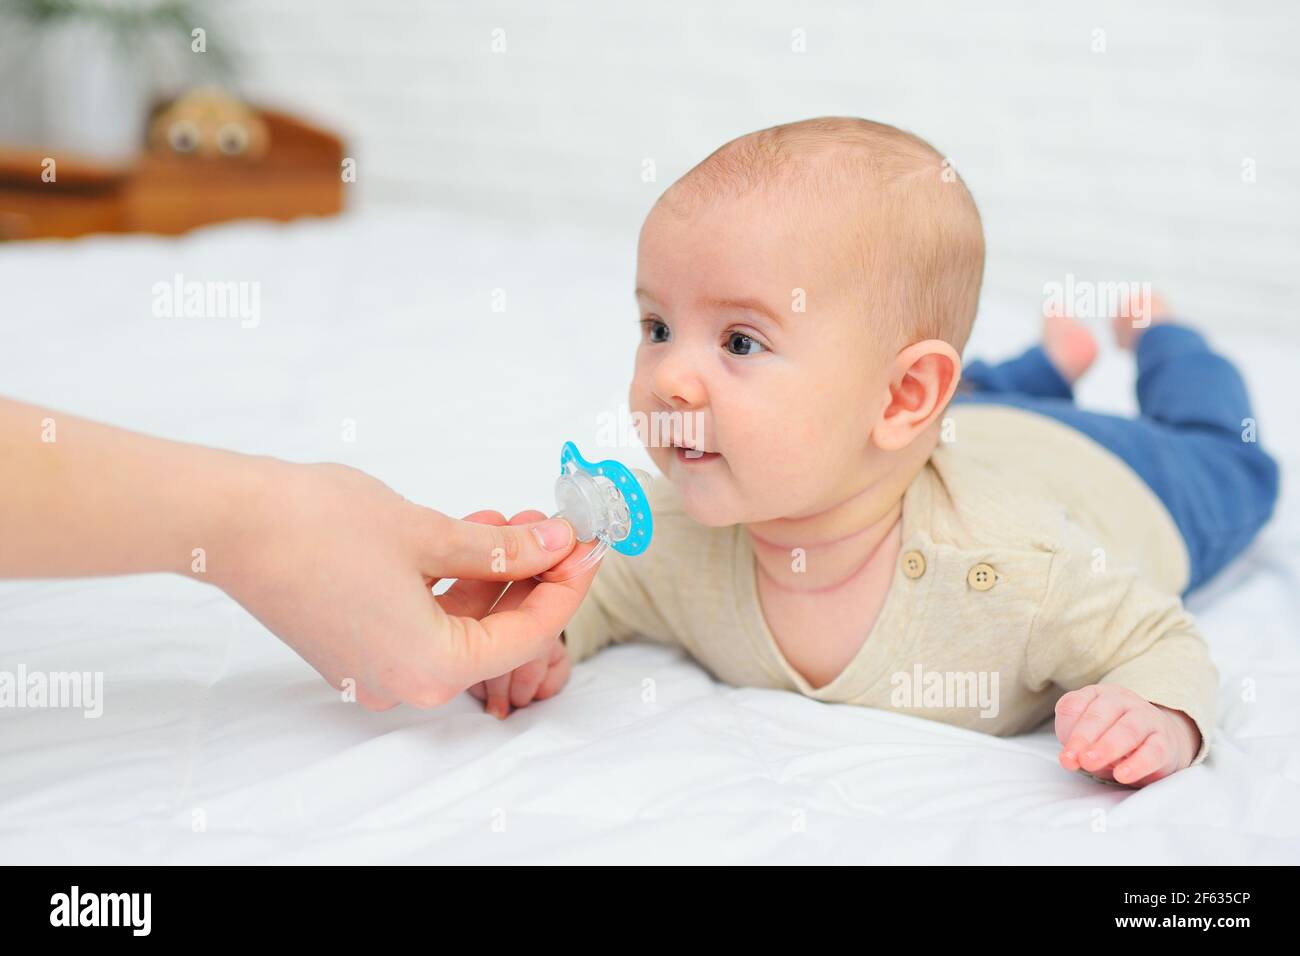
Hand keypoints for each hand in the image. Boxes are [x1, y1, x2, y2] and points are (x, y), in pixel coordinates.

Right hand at [214, 461, 596, 710]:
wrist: (229, 521)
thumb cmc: (318, 525)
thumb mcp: (429, 534)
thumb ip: (502, 550)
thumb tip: (559, 546)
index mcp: (430, 668)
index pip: (527, 636)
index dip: (567, 587)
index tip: (591, 547)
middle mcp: (406, 683)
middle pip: (496, 636)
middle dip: (530, 577)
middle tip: (555, 527)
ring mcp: (379, 670)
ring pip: (461, 627)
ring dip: (493, 575)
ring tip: (511, 520)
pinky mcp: (358, 648)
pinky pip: (427, 622)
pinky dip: (454, 583)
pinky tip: (469, 535)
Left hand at [1054, 684, 1200, 786]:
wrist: (1160, 745)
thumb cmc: (1112, 740)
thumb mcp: (1088, 738)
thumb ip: (1075, 746)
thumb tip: (1068, 760)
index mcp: (1096, 695)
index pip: (1075, 704)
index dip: (1067, 726)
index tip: (1065, 755)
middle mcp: (1122, 701)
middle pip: (1100, 714)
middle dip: (1084, 737)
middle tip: (1077, 759)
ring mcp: (1146, 718)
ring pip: (1128, 729)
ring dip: (1107, 747)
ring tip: (1091, 763)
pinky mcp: (1166, 741)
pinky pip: (1153, 751)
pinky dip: (1137, 763)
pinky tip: (1122, 775)